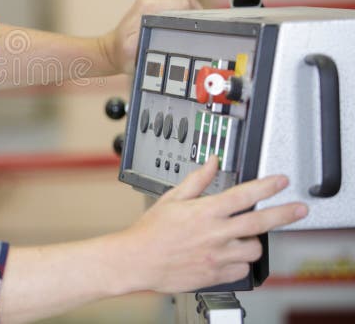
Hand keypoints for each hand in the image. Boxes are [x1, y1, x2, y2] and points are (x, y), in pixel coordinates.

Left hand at [102, 0, 201, 73]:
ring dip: (191, 14)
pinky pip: (176, 4)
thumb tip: (168, 34)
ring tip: (196, 31)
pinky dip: (184, 14)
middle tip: (203, 31)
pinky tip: (186, 28)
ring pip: (183, 0)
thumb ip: (150, 40)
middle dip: (197, 14)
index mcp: (148, 7)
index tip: (205, 28)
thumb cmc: (122, 54)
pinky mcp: (151, 3)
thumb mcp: (135, 52)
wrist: (110, 51)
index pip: (184, 2)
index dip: (198, 14)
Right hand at [118, 157, 307, 293]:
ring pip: (253, 249)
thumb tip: (212, 163)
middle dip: (284, 214)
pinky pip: (241, 269)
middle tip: (299, 209)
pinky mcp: (216, 274)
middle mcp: (215, 234)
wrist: (137, 260)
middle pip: (260, 223)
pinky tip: (231, 255)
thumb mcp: (172, 198)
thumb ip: (197, 181)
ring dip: (253, 241)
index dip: (267, 187)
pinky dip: (240, 262)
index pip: (244, 196)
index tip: (280, 181)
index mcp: (205, 212)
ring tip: (245, 237)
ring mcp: (217, 256)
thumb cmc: (150, 231)